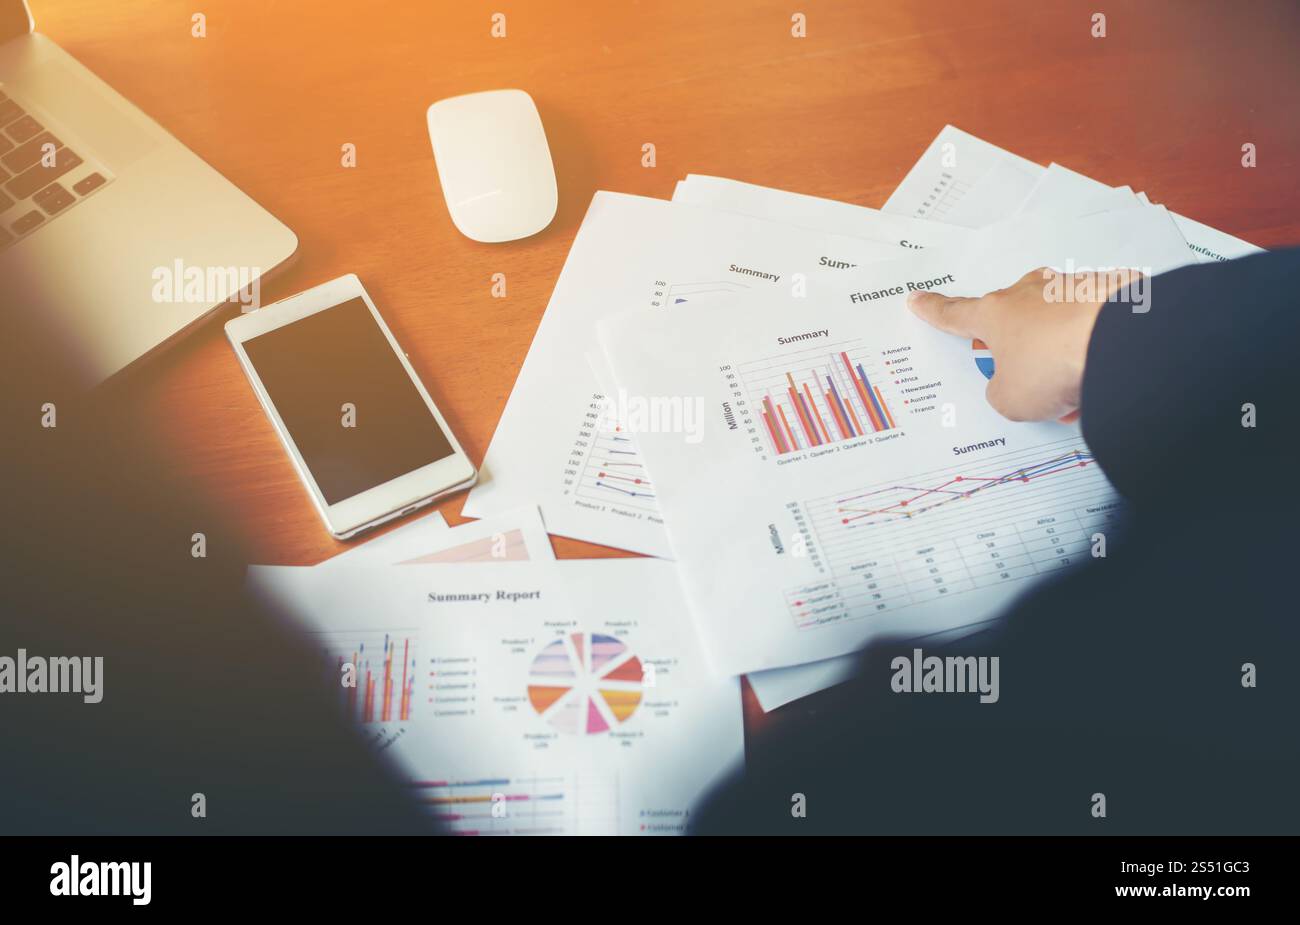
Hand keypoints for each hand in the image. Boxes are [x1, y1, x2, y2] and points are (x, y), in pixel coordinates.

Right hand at [907, 267, 1136, 422]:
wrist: (1122, 343)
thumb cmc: (1055, 364)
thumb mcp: (1010, 400)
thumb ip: (1002, 392)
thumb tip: (1017, 384)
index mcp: (994, 315)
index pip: (954, 314)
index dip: (933, 311)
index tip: (919, 300)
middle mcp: (1029, 296)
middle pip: (1013, 321)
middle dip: (1020, 348)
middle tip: (1031, 374)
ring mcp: (1070, 290)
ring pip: (1057, 329)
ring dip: (1062, 359)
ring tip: (1077, 390)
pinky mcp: (1107, 294)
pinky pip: (1091, 328)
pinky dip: (1093, 352)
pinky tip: (1103, 376)